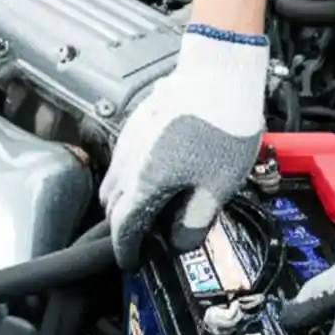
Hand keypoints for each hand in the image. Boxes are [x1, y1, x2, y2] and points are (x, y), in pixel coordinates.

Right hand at [101, 25, 269, 269]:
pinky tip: (156, 171)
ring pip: (114, 179)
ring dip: (124, 198)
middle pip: (112, 205)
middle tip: (143, 236)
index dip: (125, 249)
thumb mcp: (219, 184)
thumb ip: (197, 219)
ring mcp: (130, 139)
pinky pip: (123, 157)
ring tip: (150, 205)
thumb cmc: (223, 126)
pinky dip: (130, 174)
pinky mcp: (137, 122)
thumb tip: (182, 241)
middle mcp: (129, 163)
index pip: (123, 227)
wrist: (218, 74)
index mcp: (146, 184)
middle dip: (123, 225)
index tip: (130, 260)